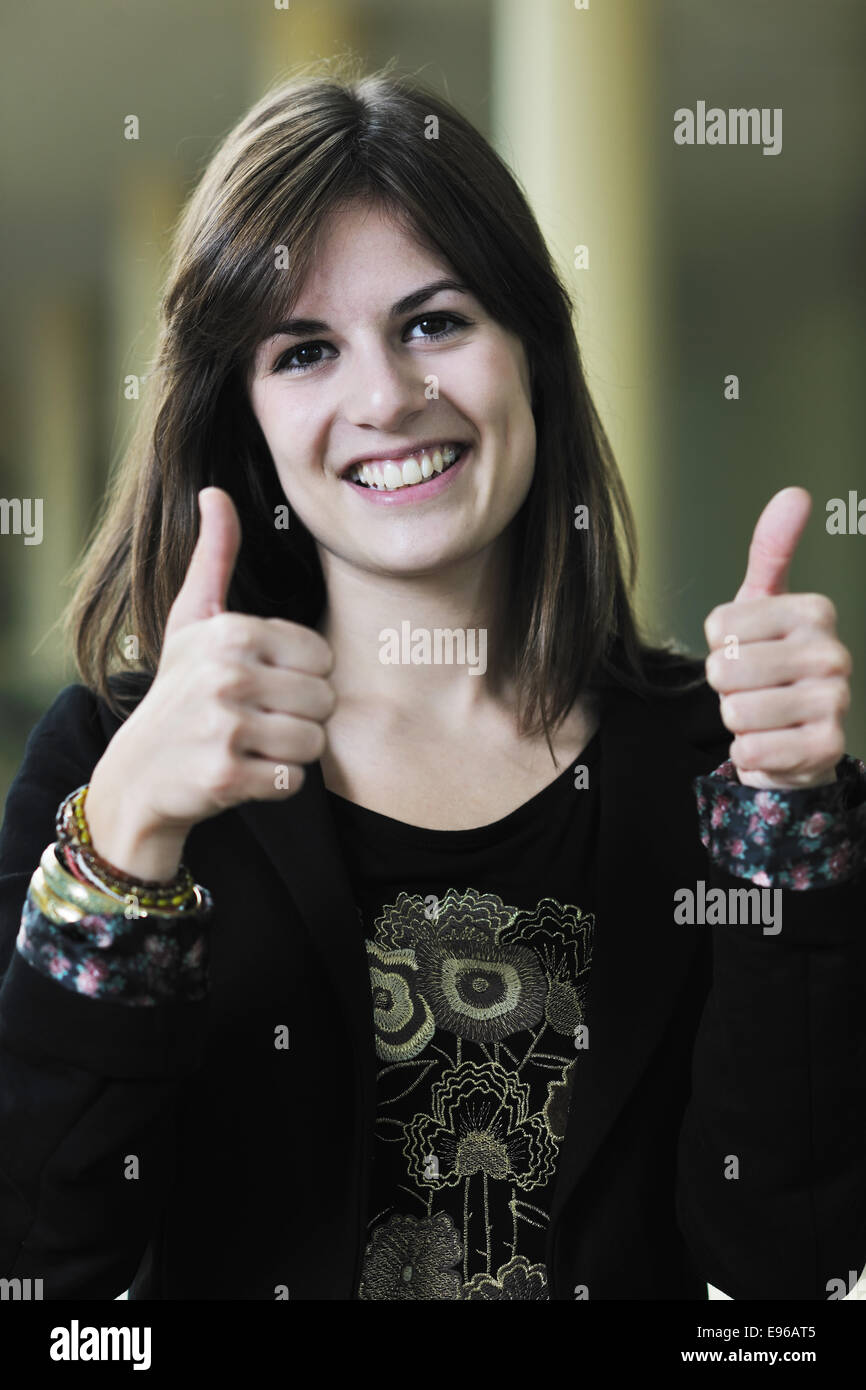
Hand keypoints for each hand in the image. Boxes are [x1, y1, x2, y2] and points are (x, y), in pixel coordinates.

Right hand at [88, 487, 335, 864]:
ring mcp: (224, 727)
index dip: (299, 678)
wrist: (137, 773)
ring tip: (250, 745)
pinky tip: (241, 772)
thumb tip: (213, 491)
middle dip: (298, 718)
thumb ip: (214, 557)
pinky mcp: (224, 775)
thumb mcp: (191, 620)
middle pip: (324, 702)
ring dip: (288, 753)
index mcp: (232, 632)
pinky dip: (273, 785)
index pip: (323, 659)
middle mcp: (227, 674)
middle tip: (255, 721)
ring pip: (313, 743)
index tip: (260, 685)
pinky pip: (292, 781)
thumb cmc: (179, 690)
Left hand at [703, 486, 850, 789]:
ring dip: (737, 720)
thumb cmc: (772, 665)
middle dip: (725, 686)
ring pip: (736, 711)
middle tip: (752, 688)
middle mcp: (834, 653)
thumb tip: (795, 493)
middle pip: (724, 668)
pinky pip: (751, 751)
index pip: (719, 625)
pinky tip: (772, 744)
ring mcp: (836, 703)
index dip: (719, 644)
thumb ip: (772, 551)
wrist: (795, 741)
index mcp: (816, 611)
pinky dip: (749, 753)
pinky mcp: (827, 749)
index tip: (747, 649)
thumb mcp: (763, 605)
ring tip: (763, 714)